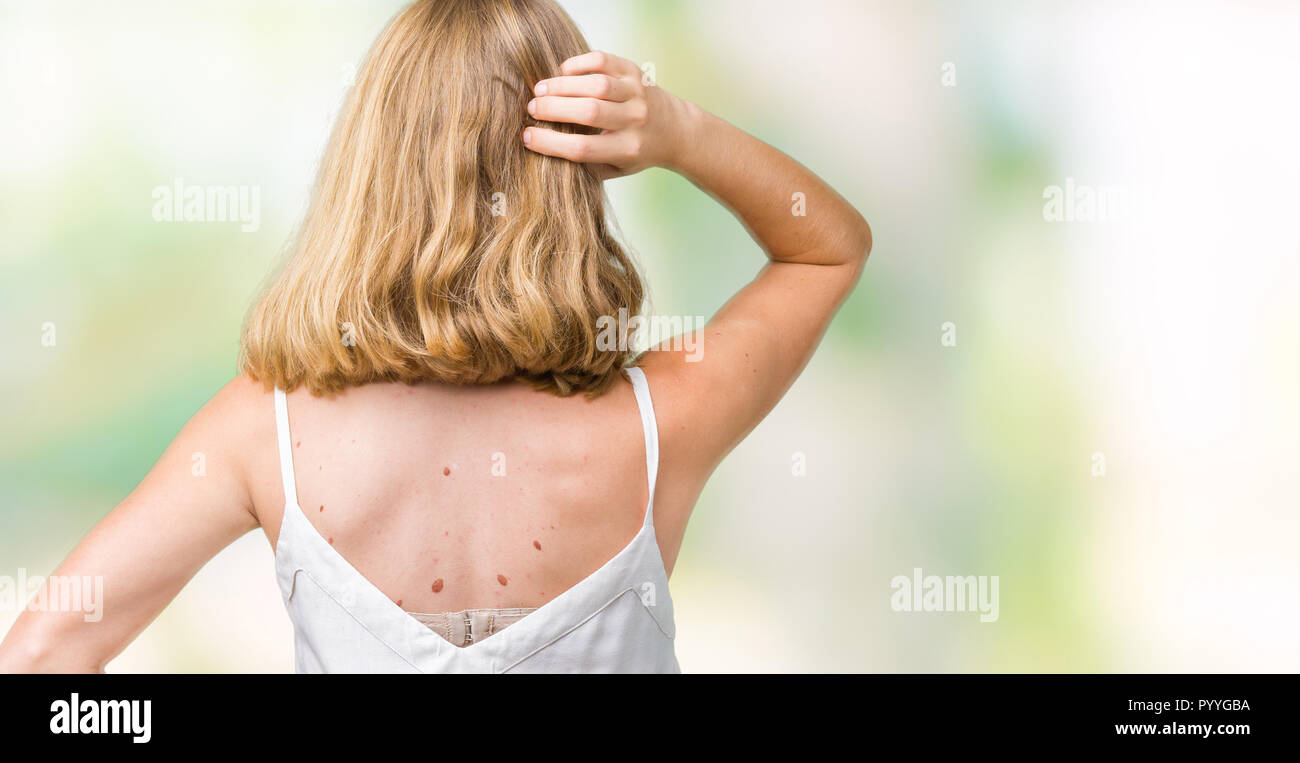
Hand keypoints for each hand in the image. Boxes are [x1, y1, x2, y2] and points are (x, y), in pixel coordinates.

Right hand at [523, 51, 692, 179]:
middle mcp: (635, 120)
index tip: (526, 136)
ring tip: (540, 90)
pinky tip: (562, 73)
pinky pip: (602, 61)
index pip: (582, 148)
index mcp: (627, 149)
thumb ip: (584, 167)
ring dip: (561, 85)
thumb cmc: (636, 152)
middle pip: (588, 113)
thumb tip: (540, 153)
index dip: (550, 142)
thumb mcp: (615, 169)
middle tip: (531, 108)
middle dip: (553, 109)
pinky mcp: (635, 71)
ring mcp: (637, 93)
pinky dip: (578, 64)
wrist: (676, 130)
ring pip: (595, 84)